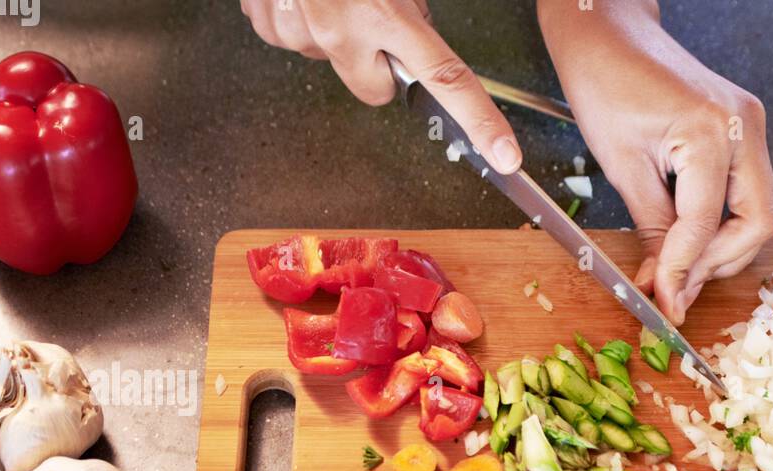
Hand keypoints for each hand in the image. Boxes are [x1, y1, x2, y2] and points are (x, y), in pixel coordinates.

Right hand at [240, 0, 522, 172]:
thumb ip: (410, 5)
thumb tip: (418, 27)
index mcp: (384, 13)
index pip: (445, 78)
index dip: (479, 120)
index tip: (504, 155)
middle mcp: (341, 30)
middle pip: (377, 91)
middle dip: (380, 68)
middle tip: (375, 23)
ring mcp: (302, 30)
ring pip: (331, 62)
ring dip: (334, 36)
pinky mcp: (268, 22)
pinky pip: (291, 39)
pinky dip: (298, 18)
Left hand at [539, 0, 772, 323]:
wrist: (610, 33)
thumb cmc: (605, 84)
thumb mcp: (622, 166)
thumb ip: (650, 229)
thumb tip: (660, 283)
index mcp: (711, 130)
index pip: (704, 224)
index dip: (682, 270)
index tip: (663, 302)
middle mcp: (744, 127)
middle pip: (756, 224)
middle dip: (715, 264)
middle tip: (675, 289)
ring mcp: (751, 128)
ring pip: (757, 214)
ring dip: (721, 249)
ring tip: (678, 268)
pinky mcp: (744, 132)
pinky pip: (746, 193)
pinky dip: (722, 225)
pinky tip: (689, 240)